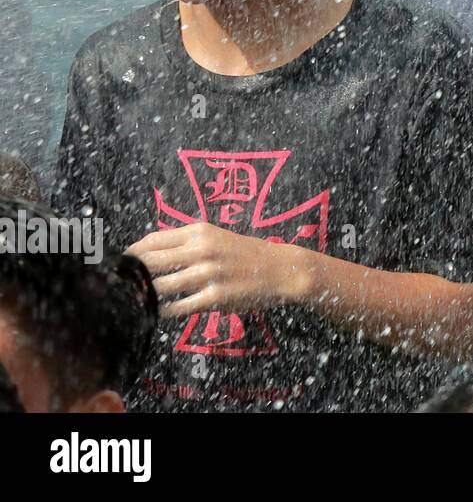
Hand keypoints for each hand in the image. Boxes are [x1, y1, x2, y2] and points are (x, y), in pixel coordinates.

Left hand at [128, 223, 308, 318]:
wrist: (280, 269)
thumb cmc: (244, 253)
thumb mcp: (215, 237)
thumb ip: (184, 242)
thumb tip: (146, 253)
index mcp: (199, 232)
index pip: (152, 241)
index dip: (130, 254)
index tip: (119, 265)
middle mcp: (201, 250)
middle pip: (150, 262)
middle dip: (130, 275)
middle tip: (118, 285)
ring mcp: (208, 274)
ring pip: (160, 287)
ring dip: (144, 296)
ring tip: (133, 301)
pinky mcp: (215, 297)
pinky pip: (178, 307)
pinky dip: (162, 312)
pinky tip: (155, 313)